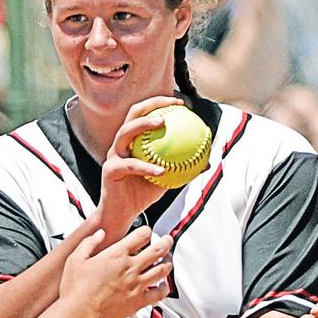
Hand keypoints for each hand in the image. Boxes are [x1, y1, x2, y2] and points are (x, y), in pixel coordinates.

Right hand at [61, 226, 172, 317]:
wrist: (80, 314)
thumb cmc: (76, 290)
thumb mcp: (76, 259)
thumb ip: (89, 243)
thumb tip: (99, 234)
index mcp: (116, 254)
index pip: (141, 235)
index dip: (147, 231)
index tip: (147, 232)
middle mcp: (130, 268)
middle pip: (158, 250)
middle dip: (166, 242)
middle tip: (167, 240)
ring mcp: (137, 285)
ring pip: (162, 270)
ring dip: (168, 262)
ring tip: (169, 260)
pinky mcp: (138, 302)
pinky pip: (159, 293)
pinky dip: (165, 288)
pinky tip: (164, 286)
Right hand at [96, 96, 182, 237]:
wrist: (123, 214)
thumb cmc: (143, 194)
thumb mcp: (168, 179)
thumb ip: (183, 167)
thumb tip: (207, 161)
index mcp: (133, 141)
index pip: (146, 114)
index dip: (162, 103)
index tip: (182, 103)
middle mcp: (121, 143)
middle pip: (133, 114)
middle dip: (152, 103)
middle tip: (172, 105)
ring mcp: (114, 155)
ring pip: (125, 132)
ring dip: (143, 124)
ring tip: (161, 122)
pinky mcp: (110, 170)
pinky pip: (131, 165)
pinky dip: (147, 166)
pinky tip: (163, 169)